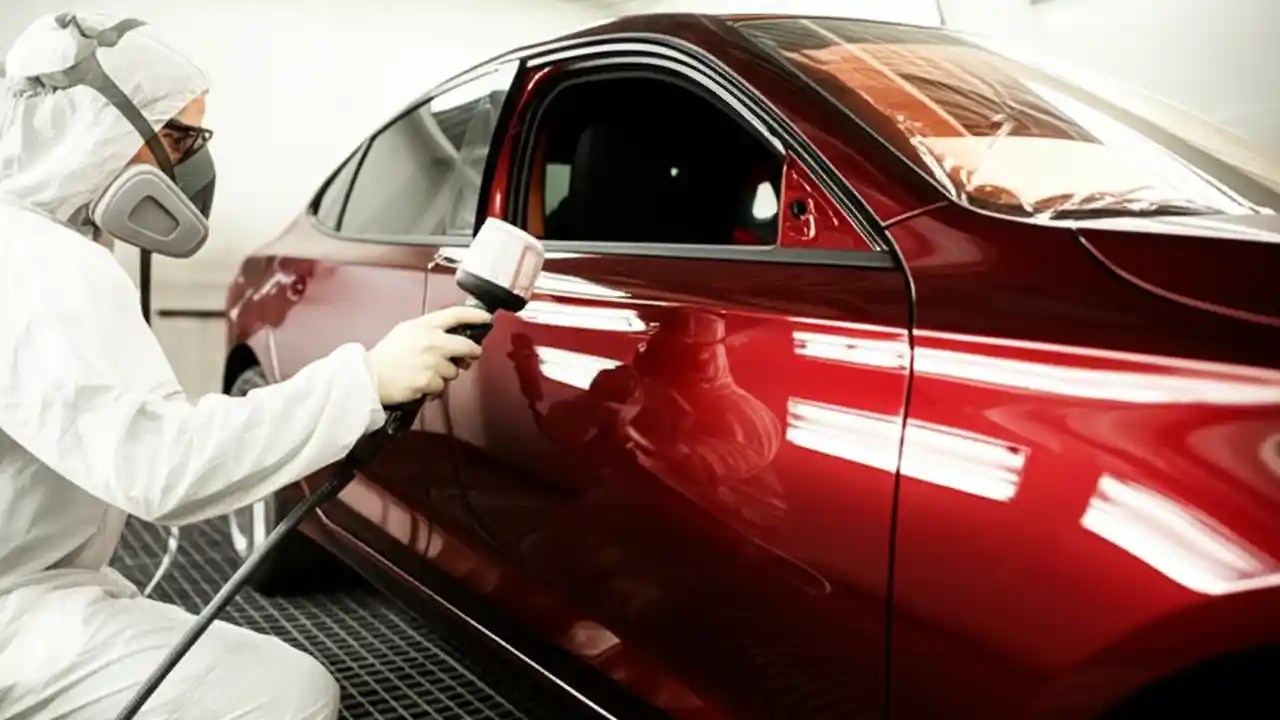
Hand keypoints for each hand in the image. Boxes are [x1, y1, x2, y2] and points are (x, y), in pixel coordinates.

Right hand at [366, 306, 491, 403]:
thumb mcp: (406, 331)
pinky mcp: (429, 380)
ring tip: (425, 372)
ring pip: (454, 370)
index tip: (486, 318)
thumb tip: (454, 338)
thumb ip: (430, 331)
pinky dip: (433, 388)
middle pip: (466, 346)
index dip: (474, 315)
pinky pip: (442, 386)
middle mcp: (431, 341)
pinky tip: (420, 384)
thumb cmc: (387, 355)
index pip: (456, 314)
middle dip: (471, 352)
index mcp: (424, 325)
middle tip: (469, 356)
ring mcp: (431, 362)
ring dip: (445, 374)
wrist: (370, 376)